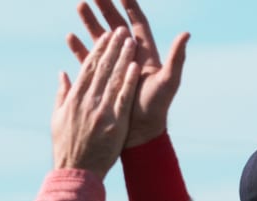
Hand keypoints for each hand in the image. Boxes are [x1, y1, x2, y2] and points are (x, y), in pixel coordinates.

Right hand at [52, 29, 139, 174]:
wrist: (76, 173)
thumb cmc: (66, 148)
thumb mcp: (58, 118)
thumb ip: (62, 94)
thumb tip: (63, 74)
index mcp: (73, 99)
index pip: (87, 68)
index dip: (97, 50)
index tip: (105, 37)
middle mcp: (86, 102)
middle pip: (101, 68)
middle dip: (111, 47)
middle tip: (119, 30)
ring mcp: (101, 112)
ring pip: (113, 79)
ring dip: (123, 58)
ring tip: (129, 41)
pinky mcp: (114, 123)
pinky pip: (123, 98)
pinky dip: (129, 81)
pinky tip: (135, 66)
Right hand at [68, 0, 188, 147]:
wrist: (141, 132)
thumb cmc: (157, 107)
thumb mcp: (169, 81)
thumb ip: (177, 57)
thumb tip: (186, 34)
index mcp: (146, 53)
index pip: (137, 23)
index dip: (130, 6)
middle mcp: (130, 56)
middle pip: (117, 26)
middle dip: (106, 8)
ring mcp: (115, 67)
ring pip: (101, 39)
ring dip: (90, 22)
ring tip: (80, 5)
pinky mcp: (102, 79)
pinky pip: (89, 59)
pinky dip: (80, 47)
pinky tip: (70, 36)